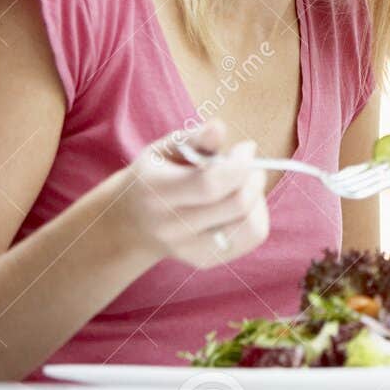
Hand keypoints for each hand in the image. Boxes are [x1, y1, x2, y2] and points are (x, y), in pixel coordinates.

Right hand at [109, 119, 270, 269]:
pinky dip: (256, 215)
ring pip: (250, 225)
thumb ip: (195, 138)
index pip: (212, 184)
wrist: (131, 223)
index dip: (241, 163)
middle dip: (254, 177)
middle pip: (237, 204)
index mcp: (158, 193)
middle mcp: (172, 227)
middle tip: (249, 164)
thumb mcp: (165, 150)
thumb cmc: (155, 176)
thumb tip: (218, 128)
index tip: (246, 147)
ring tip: (241, 186)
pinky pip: (251, 237)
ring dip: (257, 199)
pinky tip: (238, 205)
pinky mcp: (205, 260)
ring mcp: (189, 249)